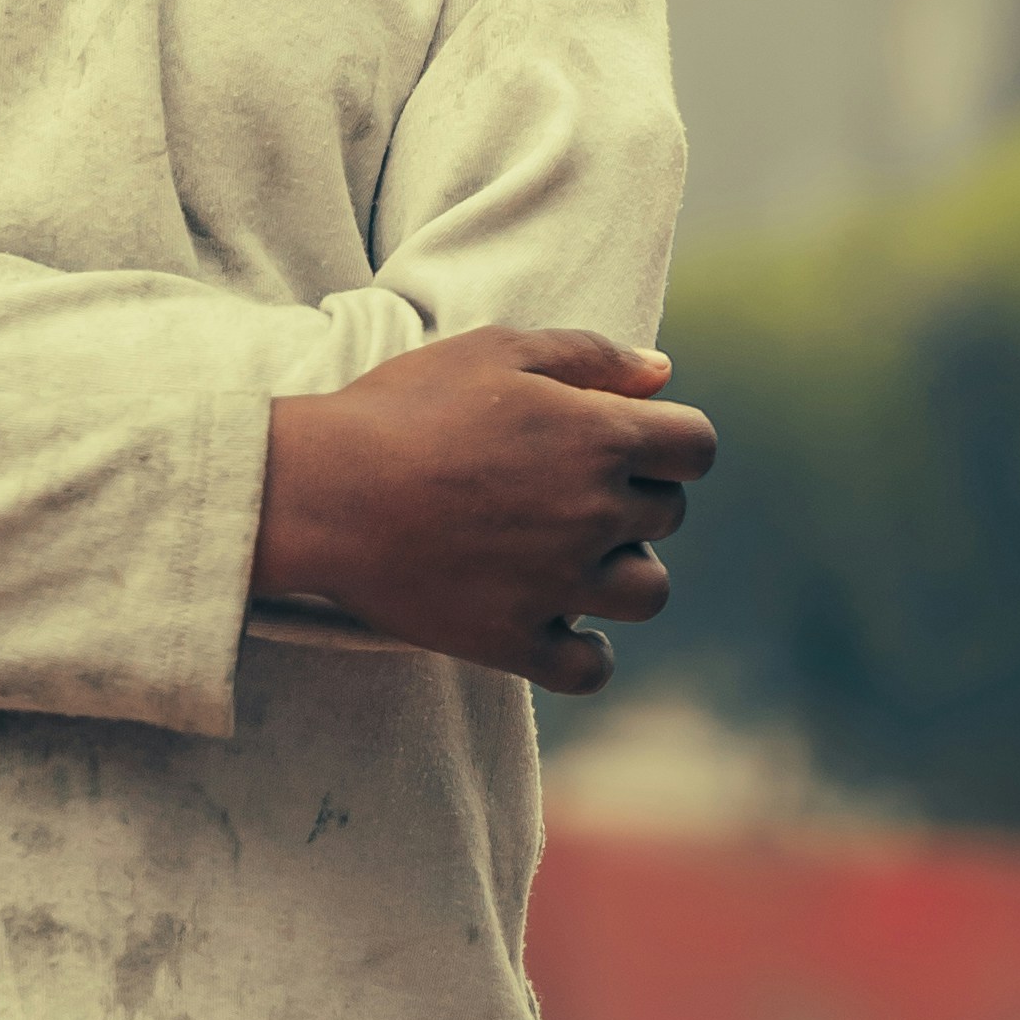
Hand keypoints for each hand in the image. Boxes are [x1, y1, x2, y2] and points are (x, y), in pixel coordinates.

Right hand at [250, 330, 712, 694]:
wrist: (321, 491)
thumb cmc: (405, 407)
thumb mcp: (496, 350)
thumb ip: (589, 356)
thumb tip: (663, 375)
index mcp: (599, 437)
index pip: (697, 448)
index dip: (670, 441)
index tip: (630, 443)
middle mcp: (593, 514)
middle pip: (669, 516)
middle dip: (633, 498)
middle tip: (564, 487)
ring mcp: (557, 585)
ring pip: (646, 594)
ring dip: (622, 574)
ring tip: (569, 556)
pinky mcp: (514, 642)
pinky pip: (591, 669)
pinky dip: (586, 652)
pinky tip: (558, 624)